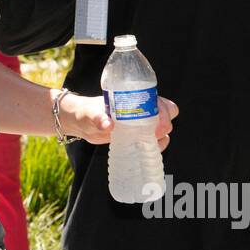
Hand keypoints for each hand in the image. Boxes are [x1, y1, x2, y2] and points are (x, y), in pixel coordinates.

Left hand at [62, 94, 177, 146]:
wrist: (82, 124)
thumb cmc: (87, 112)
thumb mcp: (91, 113)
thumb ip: (98, 118)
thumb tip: (107, 125)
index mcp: (135, 98)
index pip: (159, 101)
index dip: (164, 111)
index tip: (158, 124)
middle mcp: (142, 110)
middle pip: (167, 113)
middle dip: (166, 123)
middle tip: (156, 133)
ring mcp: (141, 124)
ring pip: (163, 129)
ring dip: (162, 137)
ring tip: (153, 143)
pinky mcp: (137, 136)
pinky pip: (154, 141)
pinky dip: (156, 146)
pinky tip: (150, 151)